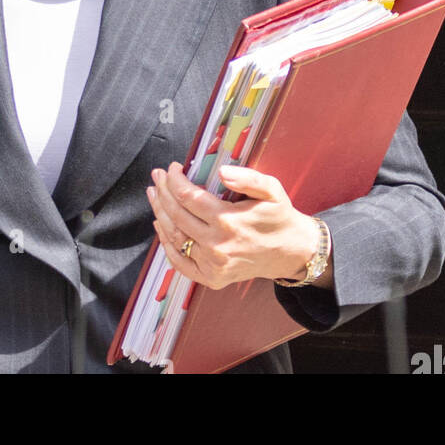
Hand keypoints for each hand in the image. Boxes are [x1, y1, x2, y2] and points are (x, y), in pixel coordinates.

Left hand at [146, 162, 329, 290]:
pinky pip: (180, 262)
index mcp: (228, 221)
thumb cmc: (278, 217)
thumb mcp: (271, 190)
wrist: (291, 253)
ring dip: (159, 213)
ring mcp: (212, 264)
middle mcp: (217, 245)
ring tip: (154, 194)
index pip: (187, 196)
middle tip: (157, 175)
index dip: (175, 179)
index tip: (174, 167)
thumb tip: (222, 172)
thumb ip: (248, 178)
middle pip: (176, 214)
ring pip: (175, 236)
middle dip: (163, 191)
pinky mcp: (212, 278)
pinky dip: (166, 244)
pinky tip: (160, 225)